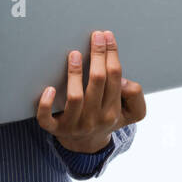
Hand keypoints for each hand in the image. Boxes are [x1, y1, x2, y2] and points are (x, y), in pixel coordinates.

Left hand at [37, 29, 146, 153]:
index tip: (107, 36)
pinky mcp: (56, 129)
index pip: (115, 77)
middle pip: (98, 81)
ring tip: (74, 54)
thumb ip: (135, 95)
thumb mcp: (131, 112)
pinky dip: (46, 105)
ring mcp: (74, 125)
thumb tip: (122, 81)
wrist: (86, 145)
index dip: (111, 54)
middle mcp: (95, 118)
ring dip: (75, 74)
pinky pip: (47, 119)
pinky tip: (48, 89)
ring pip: (75, 98)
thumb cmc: (107, 118)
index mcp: (113, 111)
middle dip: (98, 55)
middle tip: (95, 36)